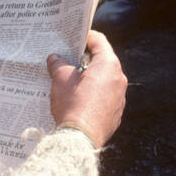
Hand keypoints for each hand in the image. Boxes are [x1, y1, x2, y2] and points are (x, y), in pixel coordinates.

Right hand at [47, 30, 126, 148]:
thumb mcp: (60, 79)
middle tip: (69, 59)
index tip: (74, 38)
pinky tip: (79, 100)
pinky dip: (94, 95)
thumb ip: (58, 64)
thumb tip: (54, 58)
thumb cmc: (73, 104)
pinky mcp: (116, 113)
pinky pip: (105, 97)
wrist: (81, 138)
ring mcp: (120, 97)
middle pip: (103, 61)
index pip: (99, 41)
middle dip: (85, 59)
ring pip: (105, 80)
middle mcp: (119, 79)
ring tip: (71, 81)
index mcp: (109, 65)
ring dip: (90, 78)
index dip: (85, 37)